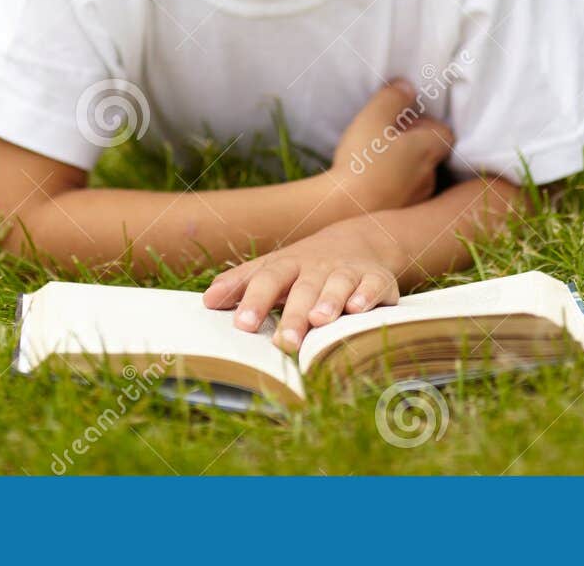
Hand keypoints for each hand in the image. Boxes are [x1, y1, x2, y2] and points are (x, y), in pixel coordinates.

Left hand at [201, 219, 402, 352]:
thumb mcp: (273, 268)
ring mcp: (347, 271)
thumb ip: (241, 283)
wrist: (357, 241)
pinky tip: (358, 308)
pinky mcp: (376, 278)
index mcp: (288, 265)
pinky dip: (367, 295)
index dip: (255, 300)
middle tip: (284, 343)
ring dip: (329, 301)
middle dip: (293, 315)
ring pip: (337, 283)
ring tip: (319, 321)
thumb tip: (207, 300)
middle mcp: (317, 267)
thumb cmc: (305, 266)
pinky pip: (373, 284)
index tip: (243, 325)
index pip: (268, 279)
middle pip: (303, 289)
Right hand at [328, 79, 453, 214]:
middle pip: (430, 154)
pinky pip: (403, 196)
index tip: (402, 121)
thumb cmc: (362, 159)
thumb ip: (393, 97)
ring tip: (375, 162)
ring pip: (417, 177)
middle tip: (385, 139)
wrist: (345, 210)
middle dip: (413, 145)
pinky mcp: (401, 218)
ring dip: (403, 167)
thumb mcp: (374, 116)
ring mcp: (416, 201)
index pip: (444, 132)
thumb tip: (408, 85)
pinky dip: (393, 187)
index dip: (426, 123)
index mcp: (428, 149)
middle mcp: (430, 176)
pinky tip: (370, 184)